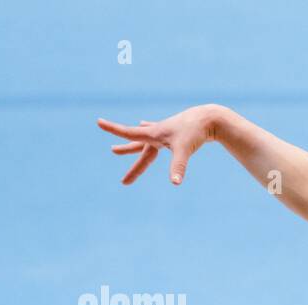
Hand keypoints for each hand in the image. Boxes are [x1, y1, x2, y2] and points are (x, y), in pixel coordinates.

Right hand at [97, 104, 221, 185]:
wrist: (210, 118)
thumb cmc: (195, 132)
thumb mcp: (184, 150)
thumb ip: (178, 166)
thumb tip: (175, 183)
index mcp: (154, 134)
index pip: (129, 133)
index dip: (113, 129)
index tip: (98, 121)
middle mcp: (157, 132)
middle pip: (138, 145)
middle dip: (126, 151)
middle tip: (112, 151)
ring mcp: (166, 131)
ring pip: (145, 141)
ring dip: (133, 145)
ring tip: (119, 148)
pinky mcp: (175, 131)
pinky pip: (157, 131)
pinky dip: (149, 129)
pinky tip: (145, 123)